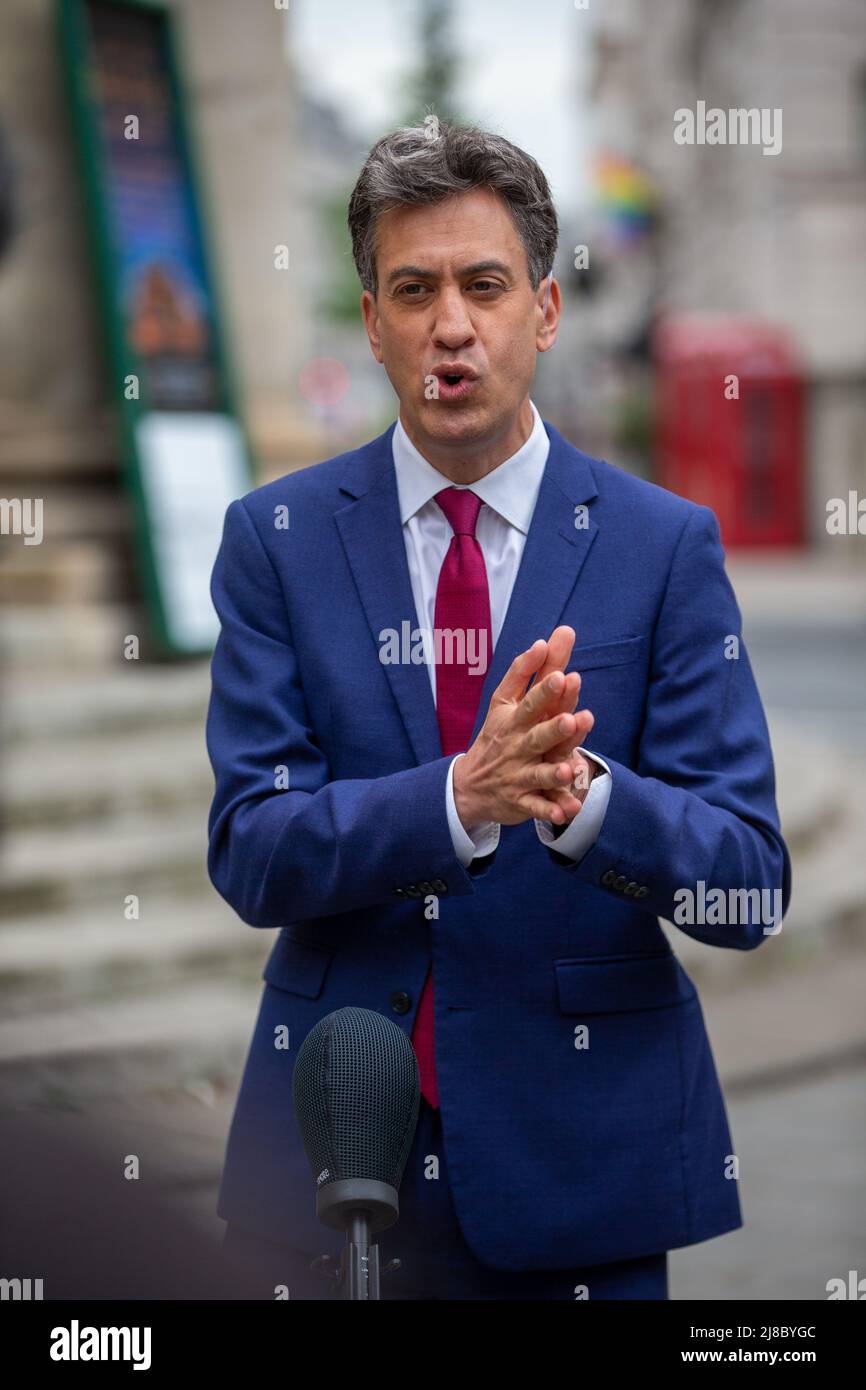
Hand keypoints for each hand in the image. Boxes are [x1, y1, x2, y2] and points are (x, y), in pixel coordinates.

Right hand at [452, 632, 594, 827]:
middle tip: (571, 719)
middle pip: (536, 736)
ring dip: (553, 772)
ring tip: (569, 768)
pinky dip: (551, 811)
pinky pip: (537, 808)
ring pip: (538, 774)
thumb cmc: (498, 735)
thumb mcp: (505, 702)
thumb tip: (546, 639)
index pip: (530, 702)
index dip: (546, 690)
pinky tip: (568, 811)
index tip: (563, 675)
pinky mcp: (522, 802)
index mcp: (514, 720)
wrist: (469, 784)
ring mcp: (518, 775)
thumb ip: (528, 671)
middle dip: (553, 729)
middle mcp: (516, 746)